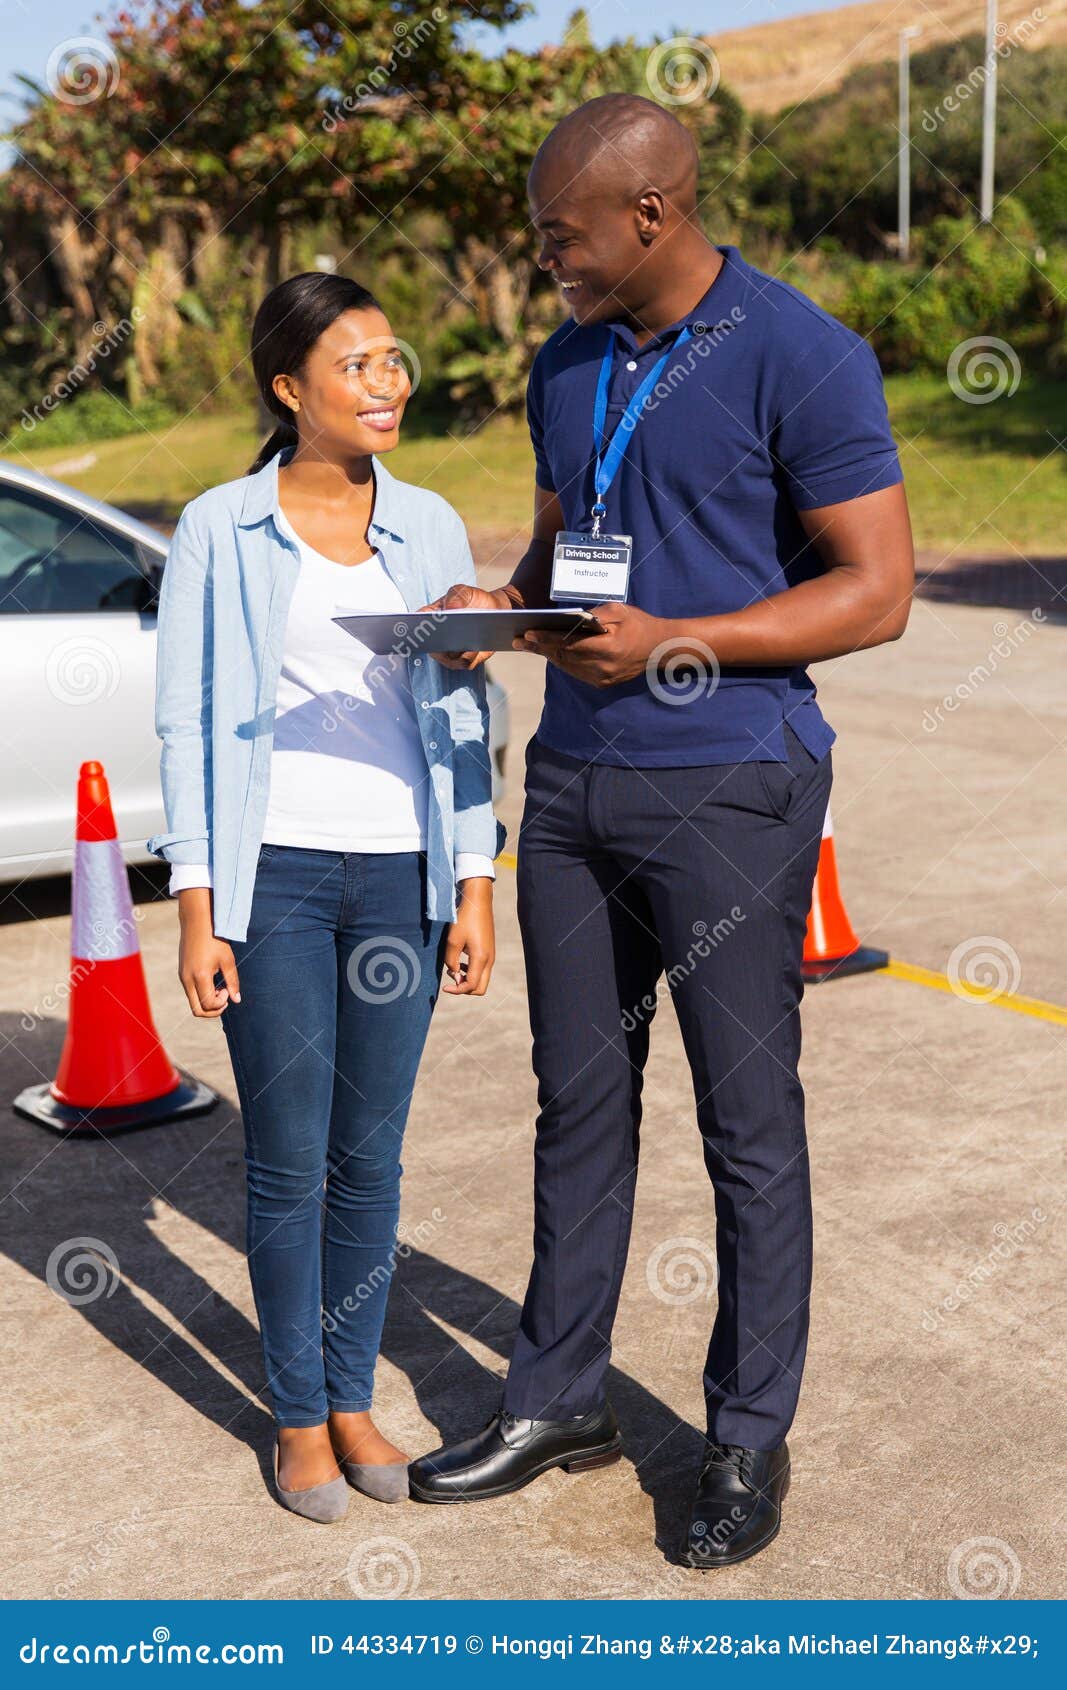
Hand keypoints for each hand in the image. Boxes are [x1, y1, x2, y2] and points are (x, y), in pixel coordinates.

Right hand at [177, 890, 239, 1016]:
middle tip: (224, 996)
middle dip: (213, 1010)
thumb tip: (237, 1000)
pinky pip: (191, 992)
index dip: (221, 1003)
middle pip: (197, 1010)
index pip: (208, 1004)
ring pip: (193, 1002)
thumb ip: (233, 982)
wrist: (197, 922)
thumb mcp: (228, 960)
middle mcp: (187, 979)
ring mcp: (182, 977)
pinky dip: (202, 993)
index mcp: (199, 976)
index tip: (227, 989)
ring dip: (207, 1001)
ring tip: (219, 986)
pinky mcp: (182, 973)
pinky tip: (212, 980)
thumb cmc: (215, 939)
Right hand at [419, 582, 513, 669]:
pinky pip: (464, 663)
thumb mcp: (465, 591)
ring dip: (456, 650)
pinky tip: (475, 646)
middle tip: (445, 634)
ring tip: (463, 638)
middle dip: (437, 642)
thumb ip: (457, 595)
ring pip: (448, 658)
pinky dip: (470, 656)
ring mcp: (450, 652)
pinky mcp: (466, 660)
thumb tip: (450, 606)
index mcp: (431, 618)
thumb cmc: (474, 600)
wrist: (495, 610)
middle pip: (431, 646)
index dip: (415, 628)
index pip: (417, 624)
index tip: (420, 627)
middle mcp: (437, 639)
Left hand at [442, 878, 494, 995]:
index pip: (470, 985)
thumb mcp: (452, 941)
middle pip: (480, 988)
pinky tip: (461, 961)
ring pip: (481, 979)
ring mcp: (491, 956)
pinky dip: (471, 972)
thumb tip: (454, 974)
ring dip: (468, 979)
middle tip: (451, 978)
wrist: (478, 902)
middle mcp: (489, 960)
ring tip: (454, 968)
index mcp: (480, 958)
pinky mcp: (489, 951)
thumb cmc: (464, 919)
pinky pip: (482, 970)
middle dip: (465, 989)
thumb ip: (451, 961)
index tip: (444, 987)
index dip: (456, 990)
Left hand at [516, 602, 671, 687]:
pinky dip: (561, 662)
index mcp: (607, 647)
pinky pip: (575, 672)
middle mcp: (602, 667)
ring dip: (547, 656)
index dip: (546, 639)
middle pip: (563, 657)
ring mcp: (602, 678)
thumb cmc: (638, 624)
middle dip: (539, 648)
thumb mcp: (618, 610)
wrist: (659, 648)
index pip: (568, 643)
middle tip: (518, 641)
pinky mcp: (602, 683)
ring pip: (566, 667)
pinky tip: (549, 653)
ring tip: (528, 646)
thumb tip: (569, 619)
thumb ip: (593, 614)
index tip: (528, 634)